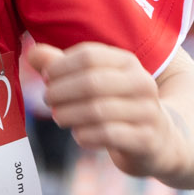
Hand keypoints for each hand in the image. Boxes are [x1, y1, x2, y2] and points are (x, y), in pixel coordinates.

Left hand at [24, 41, 186, 180]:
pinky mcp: (146, 140)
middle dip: (61, 92)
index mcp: (128, 62)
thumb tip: (32, 53)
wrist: (161, 141)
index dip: (60, 66)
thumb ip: (63, 67)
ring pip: (97, 110)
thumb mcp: (95, 81)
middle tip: (48, 100)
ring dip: (69, 114)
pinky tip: (79, 135)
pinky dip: (85, 135)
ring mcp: (147, 112)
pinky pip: (108, 135)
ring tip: (59, 117)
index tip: (46, 78)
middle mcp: (142, 83)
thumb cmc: (117, 105)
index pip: (89, 56)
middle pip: (91, 82)